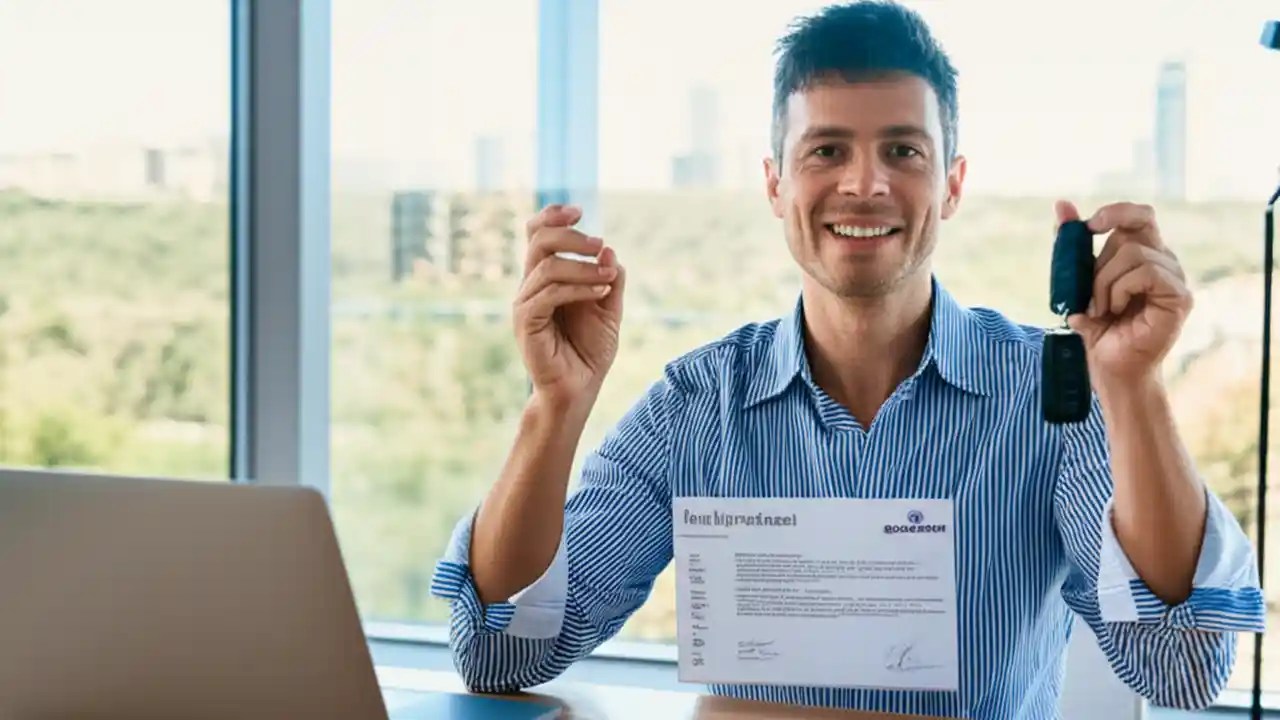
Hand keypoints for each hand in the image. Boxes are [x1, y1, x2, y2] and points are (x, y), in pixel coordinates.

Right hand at [514, 204, 625, 402]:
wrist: (579, 389)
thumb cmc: (589, 351)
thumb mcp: (609, 309)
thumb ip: (610, 279)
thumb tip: (608, 249)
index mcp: (546, 278)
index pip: (536, 234)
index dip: (552, 216)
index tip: (579, 211)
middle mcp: (531, 287)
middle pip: (538, 240)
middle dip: (571, 236)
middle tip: (599, 244)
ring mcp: (525, 304)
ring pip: (546, 266)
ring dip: (583, 267)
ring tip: (607, 279)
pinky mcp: (526, 323)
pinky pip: (548, 293)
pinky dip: (577, 288)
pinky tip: (601, 293)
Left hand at [1056, 200, 1192, 387]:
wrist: (1112, 371)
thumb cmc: (1099, 331)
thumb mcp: (1077, 283)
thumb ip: (1071, 247)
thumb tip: (1061, 204)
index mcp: (1145, 255)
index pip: (1139, 216)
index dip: (1114, 213)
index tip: (1088, 226)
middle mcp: (1165, 262)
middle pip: (1131, 230)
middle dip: (1098, 263)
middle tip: (1092, 296)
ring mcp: (1175, 279)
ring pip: (1133, 252)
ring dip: (1104, 282)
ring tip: (1102, 310)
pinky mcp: (1179, 297)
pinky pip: (1145, 272)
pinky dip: (1119, 289)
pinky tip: (1116, 310)